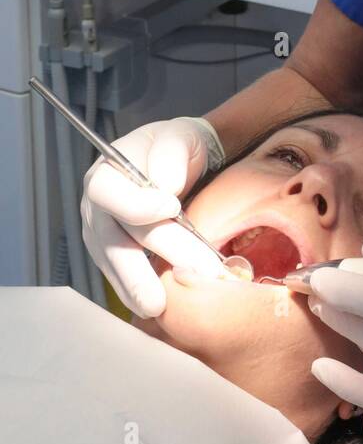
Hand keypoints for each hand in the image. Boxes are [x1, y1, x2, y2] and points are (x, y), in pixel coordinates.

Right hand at [81, 116, 225, 317]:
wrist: (180, 162)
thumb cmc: (177, 147)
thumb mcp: (179, 136)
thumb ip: (172, 154)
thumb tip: (165, 186)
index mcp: (106, 173)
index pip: (107, 192)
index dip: (136, 204)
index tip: (172, 207)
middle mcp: (96, 208)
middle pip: (113, 238)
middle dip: (146, 262)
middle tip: (185, 275)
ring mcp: (102, 235)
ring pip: (116, 263)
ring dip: (141, 286)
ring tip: (162, 307)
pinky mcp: (113, 256)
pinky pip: (122, 276)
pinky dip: (140, 291)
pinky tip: (161, 306)